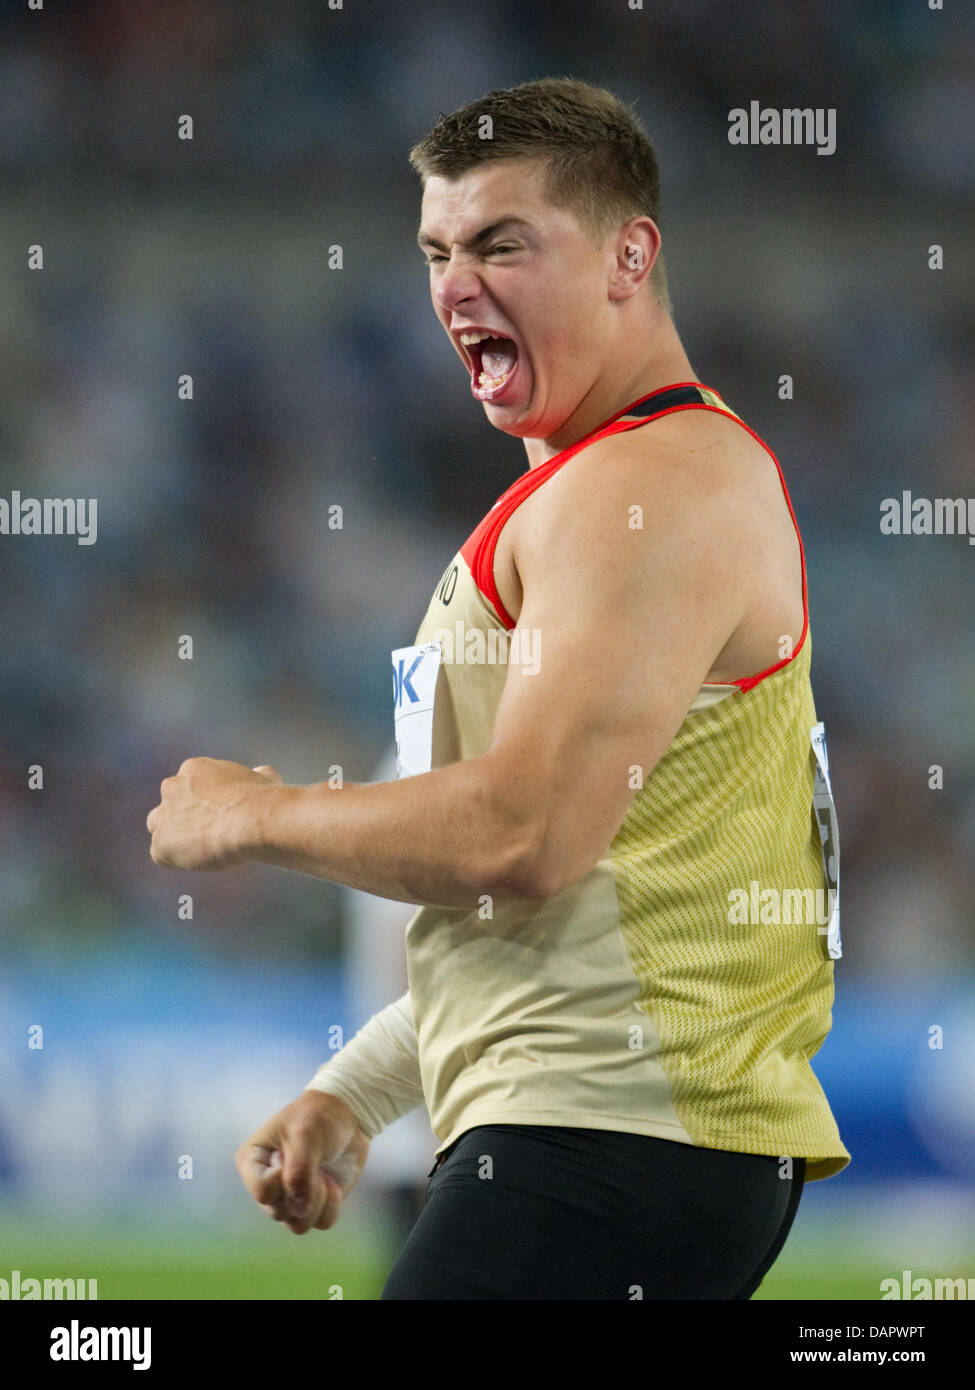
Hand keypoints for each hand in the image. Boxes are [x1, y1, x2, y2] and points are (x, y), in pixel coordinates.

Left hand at [146, 758, 282, 870]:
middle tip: (206, 832)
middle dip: (182, 818)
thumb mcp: (263, 779)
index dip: (202, 804)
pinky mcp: (160, 843)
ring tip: (201, 849)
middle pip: (169, 805)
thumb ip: (258, 775)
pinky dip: (178, 860)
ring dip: (174, 838)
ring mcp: (163, 815)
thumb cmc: (261, 799)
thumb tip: (264, 772)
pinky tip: (201, 860)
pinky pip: (162, 855)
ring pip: (159, 828)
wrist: (251, 821)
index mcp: (194, 769)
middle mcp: (172, 787)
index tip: (218, 815)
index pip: (188, 787)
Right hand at [235, 1091, 370, 1234]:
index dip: (284, 1179)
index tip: (292, 1152)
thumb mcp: (306, 1134)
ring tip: (323, 1174)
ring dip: (318, 1202)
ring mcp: (288, 1198)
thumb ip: (299, 1171)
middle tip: (315, 1162)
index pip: (262, 1191)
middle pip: (279, 1212)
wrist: (347, 1117)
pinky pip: (322, 1223)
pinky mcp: (313, 1205)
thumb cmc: (318, 1117)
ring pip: (299, 1225)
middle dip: (305, 1188)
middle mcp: (266, 1185)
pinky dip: (332, 1204)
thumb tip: (300, 1211)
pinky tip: (332, 1182)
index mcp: (252, 1161)